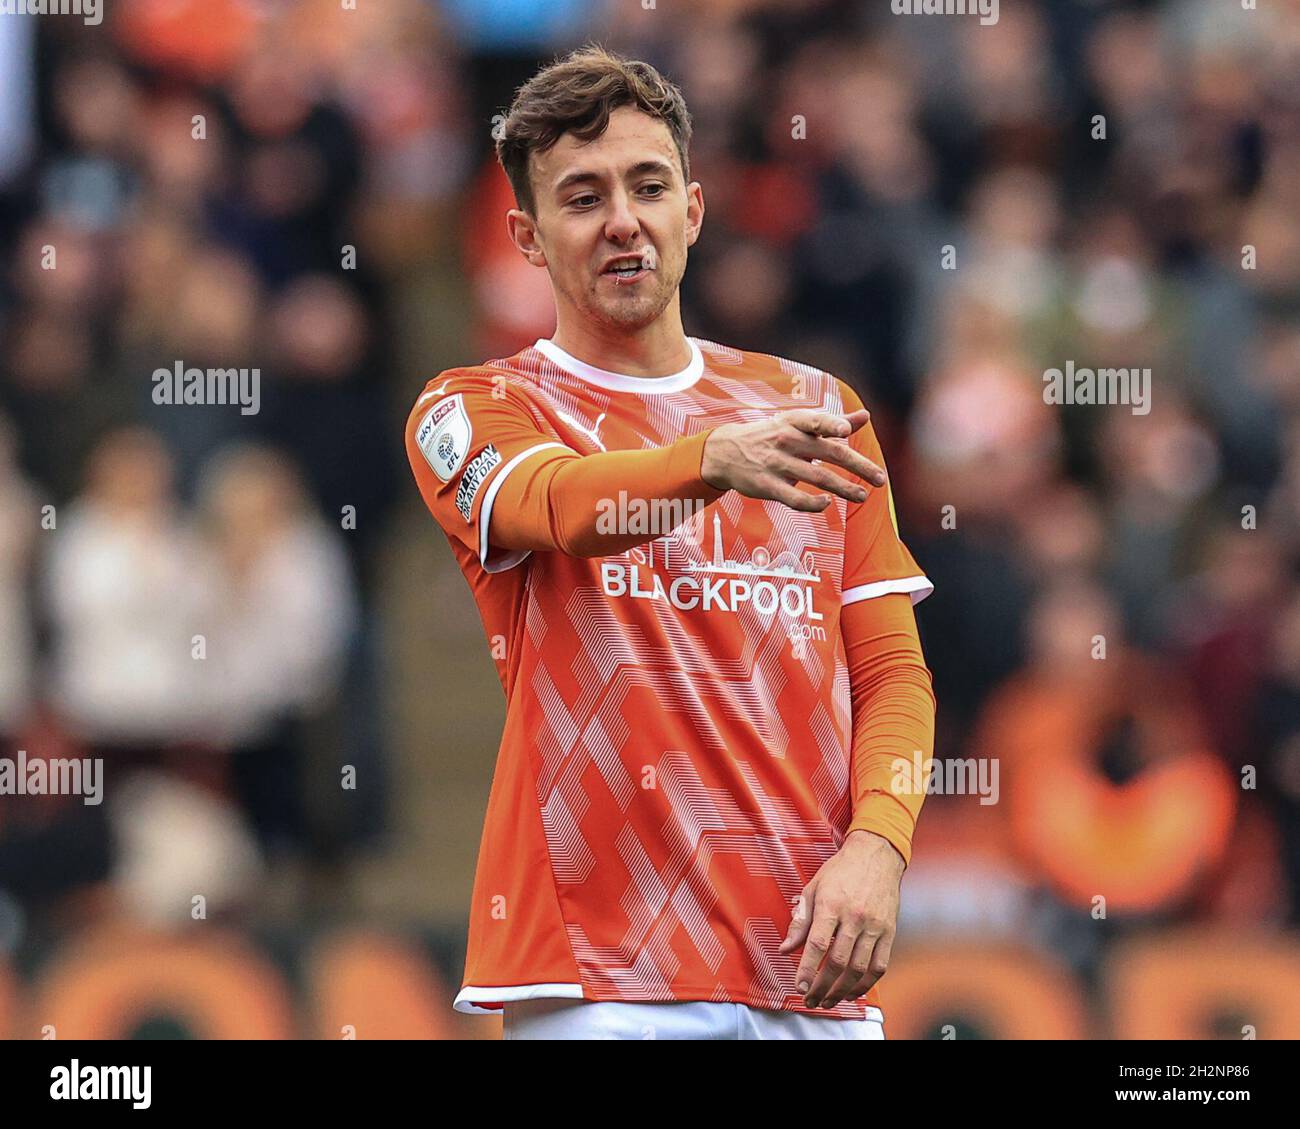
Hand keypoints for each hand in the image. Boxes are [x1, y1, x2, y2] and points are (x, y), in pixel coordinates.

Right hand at [700, 409, 884, 512]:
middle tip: (880, 479)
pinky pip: (796, 498)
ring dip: (845, 489)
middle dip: (859, 466)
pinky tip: (827, 503)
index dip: (832, 424)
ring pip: (819, 478)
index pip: (817, 421)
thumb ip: (832, 422)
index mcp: (795, 422)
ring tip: (863, 496)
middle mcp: (788, 441)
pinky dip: (814, 503)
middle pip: (831, 453)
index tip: (846, 431)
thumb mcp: (797, 423)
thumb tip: (865, 416)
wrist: (726, 452)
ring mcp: (777, 464)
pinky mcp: (769, 486)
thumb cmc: (770, 435)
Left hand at [778, 829, 903, 1008]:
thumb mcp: (813, 888)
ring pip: (859, 969)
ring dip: (842, 991)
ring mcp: (874, 926)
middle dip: (822, 987)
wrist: (876, 855)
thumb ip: (800, 921)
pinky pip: (879, 965)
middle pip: (838, 962)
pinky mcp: (890, 932)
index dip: (807, 970)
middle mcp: (854, 917)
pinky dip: (866, 984)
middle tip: (810, 1000)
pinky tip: (853, 992)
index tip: (799, 987)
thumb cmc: (841, 871)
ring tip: (828, 1001)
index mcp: (831, 904)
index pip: (817, 944)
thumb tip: (785, 948)